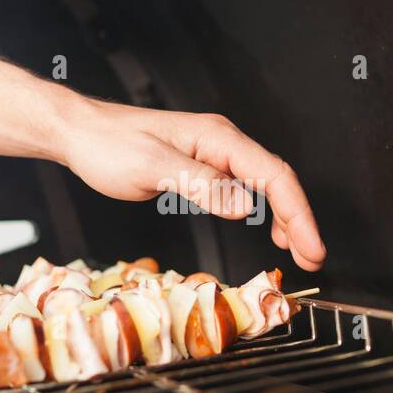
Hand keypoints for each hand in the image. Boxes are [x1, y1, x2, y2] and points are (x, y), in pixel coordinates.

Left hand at [59, 98, 326, 271]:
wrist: (79, 133)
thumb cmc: (108, 145)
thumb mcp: (153, 168)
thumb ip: (200, 184)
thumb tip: (244, 206)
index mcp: (217, 139)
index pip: (273, 176)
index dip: (297, 213)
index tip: (310, 246)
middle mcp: (221, 143)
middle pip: (277, 181)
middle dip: (300, 220)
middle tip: (313, 258)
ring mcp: (213, 154)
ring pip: (264, 185)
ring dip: (285, 218)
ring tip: (298, 250)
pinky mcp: (201, 166)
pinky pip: (244, 188)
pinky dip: (262, 212)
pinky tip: (266, 229)